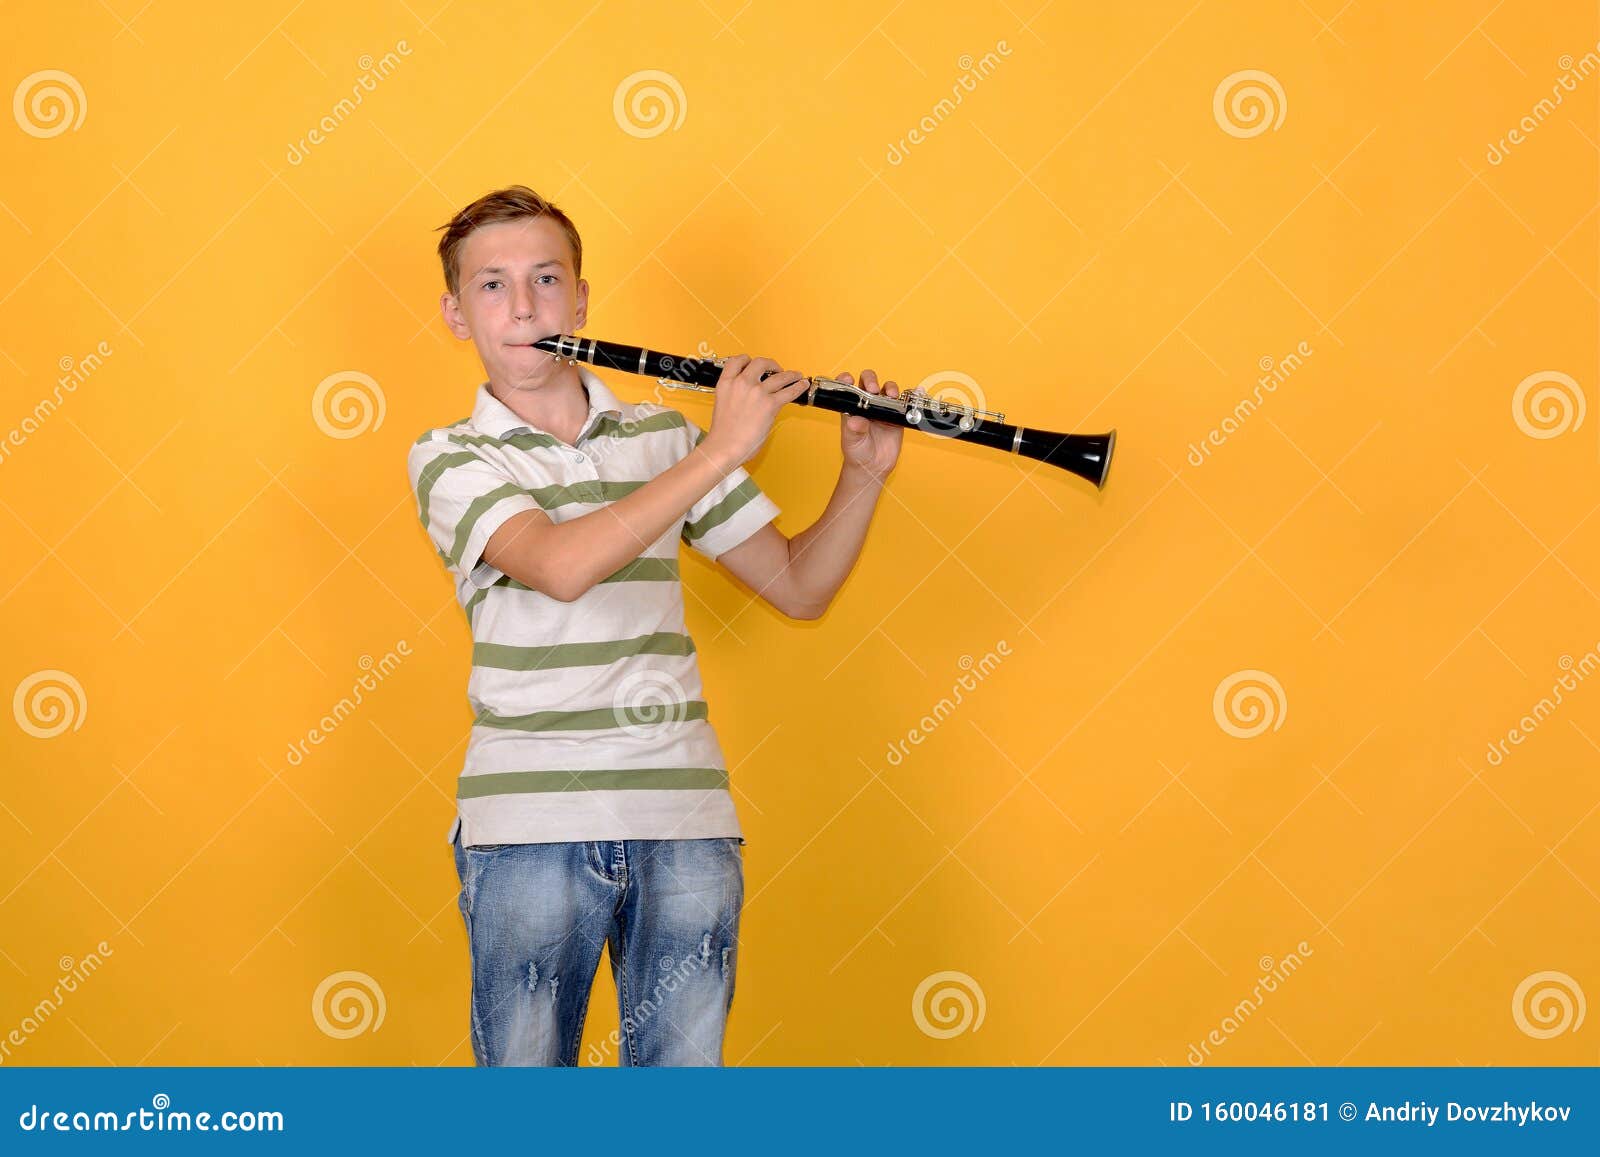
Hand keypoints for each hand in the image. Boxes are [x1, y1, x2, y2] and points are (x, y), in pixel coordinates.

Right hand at [700, 354, 809, 469]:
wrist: (725, 446)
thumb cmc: (723, 434)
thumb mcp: (722, 405)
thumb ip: (735, 396)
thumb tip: (748, 399)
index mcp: (726, 383)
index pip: (737, 361)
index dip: (747, 359)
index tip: (753, 362)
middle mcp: (742, 383)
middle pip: (760, 362)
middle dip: (771, 364)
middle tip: (776, 370)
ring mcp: (757, 392)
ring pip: (779, 376)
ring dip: (790, 375)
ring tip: (796, 376)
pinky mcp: (770, 404)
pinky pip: (789, 391)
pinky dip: (799, 387)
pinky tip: (802, 385)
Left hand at [837, 369, 902, 482]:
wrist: (873, 466)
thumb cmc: (857, 452)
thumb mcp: (852, 441)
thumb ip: (854, 430)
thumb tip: (856, 420)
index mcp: (852, 406)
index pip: (847, 387)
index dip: (847, 379)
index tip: (848, 379)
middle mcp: (867, 404)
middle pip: (869, 381)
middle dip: (871, 380)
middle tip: (873, 389)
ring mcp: (883, 408)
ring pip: (888, 389)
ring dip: (891, 388)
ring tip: (892, 396)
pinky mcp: (897, 416)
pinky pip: (905, 403)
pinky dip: (912, 396)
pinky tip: (917, 393)